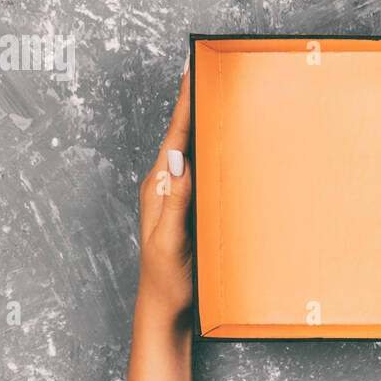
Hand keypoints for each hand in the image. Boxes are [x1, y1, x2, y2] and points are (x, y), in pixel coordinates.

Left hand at [136, 61, 192, 331]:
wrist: (164, 311)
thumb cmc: (167, 282)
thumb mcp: (170, 242)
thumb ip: (174, 201)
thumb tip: (178, 157)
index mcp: (158, 187)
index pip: (175, 136)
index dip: (184, 101)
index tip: (192, 69)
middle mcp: (165, 186)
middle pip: (182, 135)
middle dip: (194, 101)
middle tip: (207, 69)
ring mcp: (177, 196)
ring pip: (191, 150)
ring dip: (202, 122)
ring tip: (215, 95)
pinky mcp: (189, 208)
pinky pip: (201, 170)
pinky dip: (210, 149)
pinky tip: (222, 144)